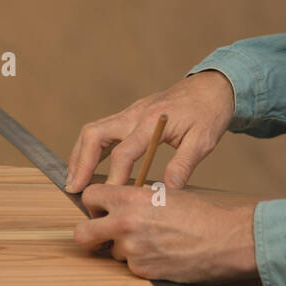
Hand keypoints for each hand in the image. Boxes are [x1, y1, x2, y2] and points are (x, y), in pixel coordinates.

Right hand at [64, 70, 234, 192]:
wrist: (212, 86)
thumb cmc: (208, 112)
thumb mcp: (203, 141)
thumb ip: (183, 166)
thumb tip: (166, 192)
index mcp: (151, 121)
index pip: (123, 153)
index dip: (115, 178)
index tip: (110, 199)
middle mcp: (134, 114)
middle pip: (94, 134)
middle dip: (80, 162)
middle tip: (74, 188)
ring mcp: (130, 112)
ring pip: (93, 130)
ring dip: (80, 155)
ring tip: (74, 181)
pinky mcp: (130, 115)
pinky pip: (102, 129)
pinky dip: (90, 148)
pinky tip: (88, 165)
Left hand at [73, 183, 257, 281]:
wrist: (225, 239)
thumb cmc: (201, 214)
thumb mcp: (165, 193)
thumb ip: (137, 198)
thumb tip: (119, 203)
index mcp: (130, 198)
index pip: (90, 196)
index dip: (94, 204)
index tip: (101, 209)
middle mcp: (125, 223)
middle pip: (82, 233)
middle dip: (89, 234)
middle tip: (101, 235)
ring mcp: (132, 250)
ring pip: (113, 252)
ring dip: (125, 249)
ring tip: (153, 242)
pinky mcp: (142, 271)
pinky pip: (131, 267)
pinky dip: (142, 262)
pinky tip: (162, 254)